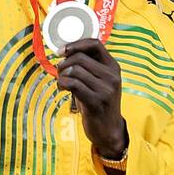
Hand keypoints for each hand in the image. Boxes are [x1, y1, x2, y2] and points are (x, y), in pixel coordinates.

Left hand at [57, 38, 127, 158]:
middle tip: (59, 72)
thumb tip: (65, 51)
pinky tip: (62, 89)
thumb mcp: (100, 81)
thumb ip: (89, 66)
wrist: (108, 130)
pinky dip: (61, 84)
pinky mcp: (96, 102)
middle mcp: (112, 77)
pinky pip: (72, 84)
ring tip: (61, 82)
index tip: (62, 51)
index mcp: (114, 68)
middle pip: (80, 57)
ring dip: (61, 75)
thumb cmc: (99, 103)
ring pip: (74, 70)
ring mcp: (106, 89)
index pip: (95, 44)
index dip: (76, 44)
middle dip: (64, 63)